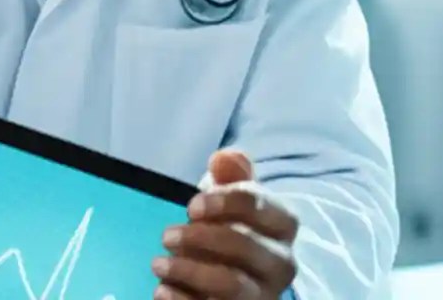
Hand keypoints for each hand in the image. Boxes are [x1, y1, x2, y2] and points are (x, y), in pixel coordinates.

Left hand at [153, 149, 298, 298]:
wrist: (240, 280)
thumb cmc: (234, 230)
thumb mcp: (233, 199)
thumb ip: (232, 175)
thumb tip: (223, 157)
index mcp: (283, 224)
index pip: (257, 205)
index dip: (222, 202)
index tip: (191, 206)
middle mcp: (282, 262)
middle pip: (244, 246)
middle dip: (200, 237)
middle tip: (166, 235)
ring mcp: (265, 293)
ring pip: (232, 284)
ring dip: (189, 271)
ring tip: (158, 264)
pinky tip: (163, 290)